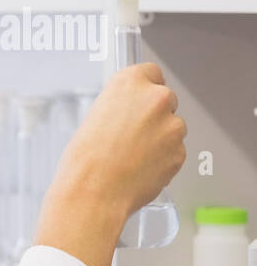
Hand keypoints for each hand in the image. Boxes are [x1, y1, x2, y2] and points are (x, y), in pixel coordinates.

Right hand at [35, 63, 186, 265]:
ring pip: (172, 127)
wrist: (93, 194)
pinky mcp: (180, 152)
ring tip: (132, 157)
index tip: (139, 99)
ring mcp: (172, 126)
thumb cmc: (84, 161)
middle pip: (164, 100)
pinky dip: (162, 159)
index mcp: (129, 84)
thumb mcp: (93, 119)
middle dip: (153, 115)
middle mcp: (156, 98)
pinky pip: (174, 151)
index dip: (144, 88)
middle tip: (129, 135)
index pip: (151, 72)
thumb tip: (131, 116)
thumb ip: (120, 109)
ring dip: (159, 138)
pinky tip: (139, 169)